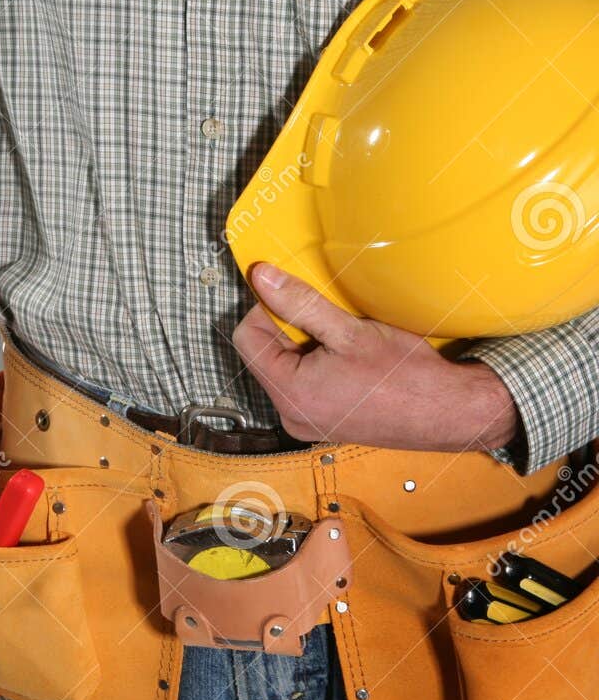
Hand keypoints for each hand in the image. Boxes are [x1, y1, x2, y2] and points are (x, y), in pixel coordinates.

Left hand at [232, 262, 519, 451]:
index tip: (296, 296)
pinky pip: (305, 385)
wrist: (451, 413)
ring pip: (286, 368)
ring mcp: (306, 422)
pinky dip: (319, 364)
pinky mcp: (324, 422)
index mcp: (290, 394)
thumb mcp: (350, 331)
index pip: (248, 339)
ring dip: (307, 345)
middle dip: (290, 329)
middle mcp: (290, 414)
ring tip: (344, 340)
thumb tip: (261, 277)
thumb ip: (300, 303)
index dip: (266, 310)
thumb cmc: (407, 376)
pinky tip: (349, 358)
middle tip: (329, 318)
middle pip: (265, 355)